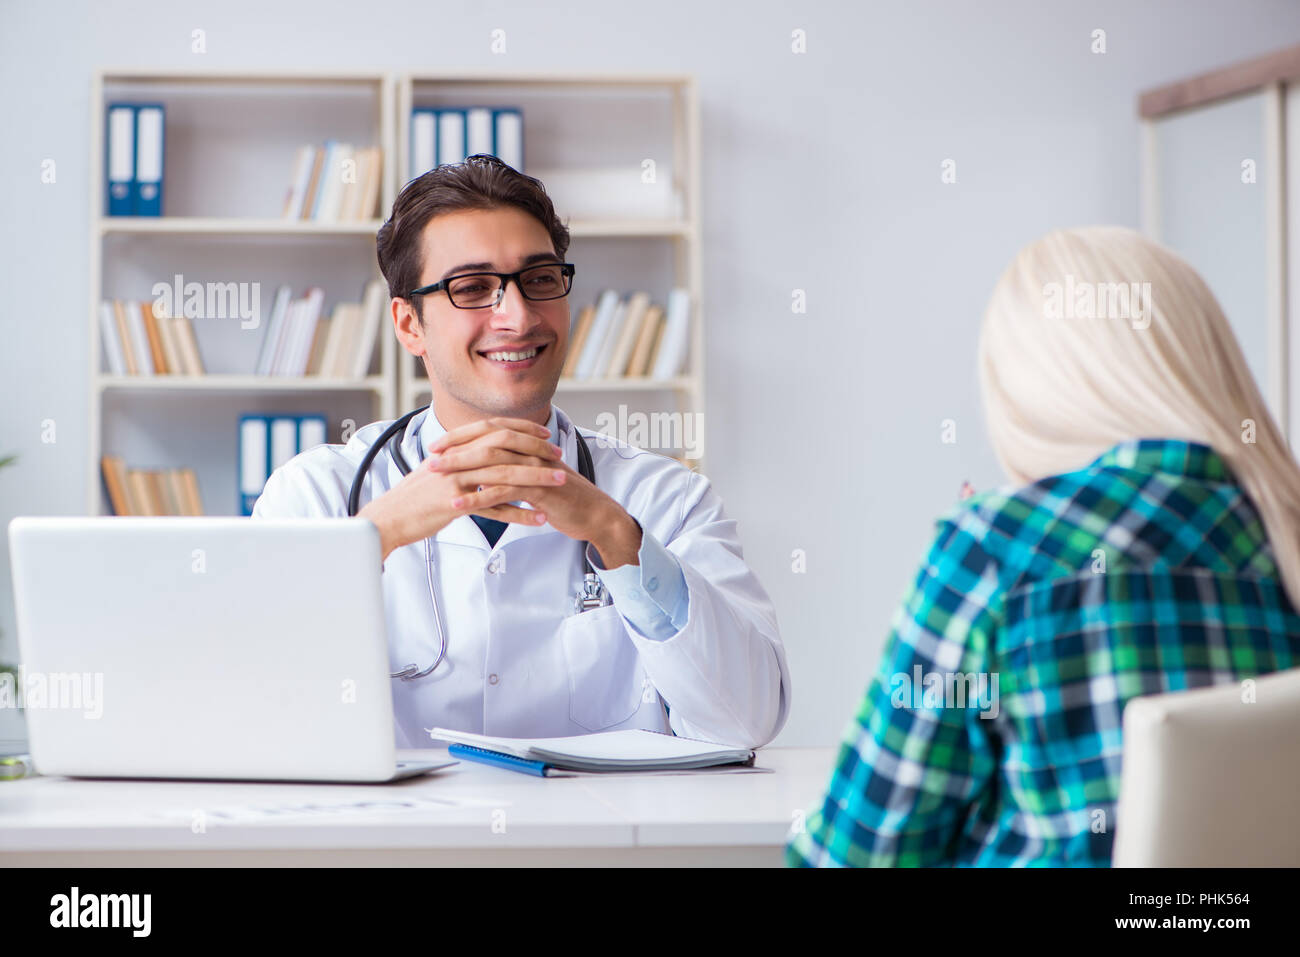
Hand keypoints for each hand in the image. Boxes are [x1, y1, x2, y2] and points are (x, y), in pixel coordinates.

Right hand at [359, 416, 565, 561]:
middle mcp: (458, 458)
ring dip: (536, 479)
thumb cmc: (414, 497)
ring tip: (560, 484)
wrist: (388, 517)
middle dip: (536, 450)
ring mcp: (456, 480)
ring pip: (505, 475)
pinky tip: (539, 518)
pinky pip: (495, 508)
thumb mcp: (438, 470)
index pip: (495, 429)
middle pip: (505, 447)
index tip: (545, 436)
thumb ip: (461, 460)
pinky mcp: (455, 504)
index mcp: (456, 448)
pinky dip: (520, 513)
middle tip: (559, 457)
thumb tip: (481, 454)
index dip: (523, 430)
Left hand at [429, 421, 642, 567]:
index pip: (489, 431)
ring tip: (437, 478)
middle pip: (487, 442)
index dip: (462, 436)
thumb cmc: (563, 497)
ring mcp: (536, 469)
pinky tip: (459, 503)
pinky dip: (478, 497)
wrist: (593, 514)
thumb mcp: (535, 477)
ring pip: (492, 464)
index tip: (437, 444)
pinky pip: (503, 492)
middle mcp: (531, 451)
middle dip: (456, 449)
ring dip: (461, 471)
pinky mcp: (539, 491)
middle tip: (430, 457)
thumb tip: (486, 468)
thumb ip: (514, 468)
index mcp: (528, 445)